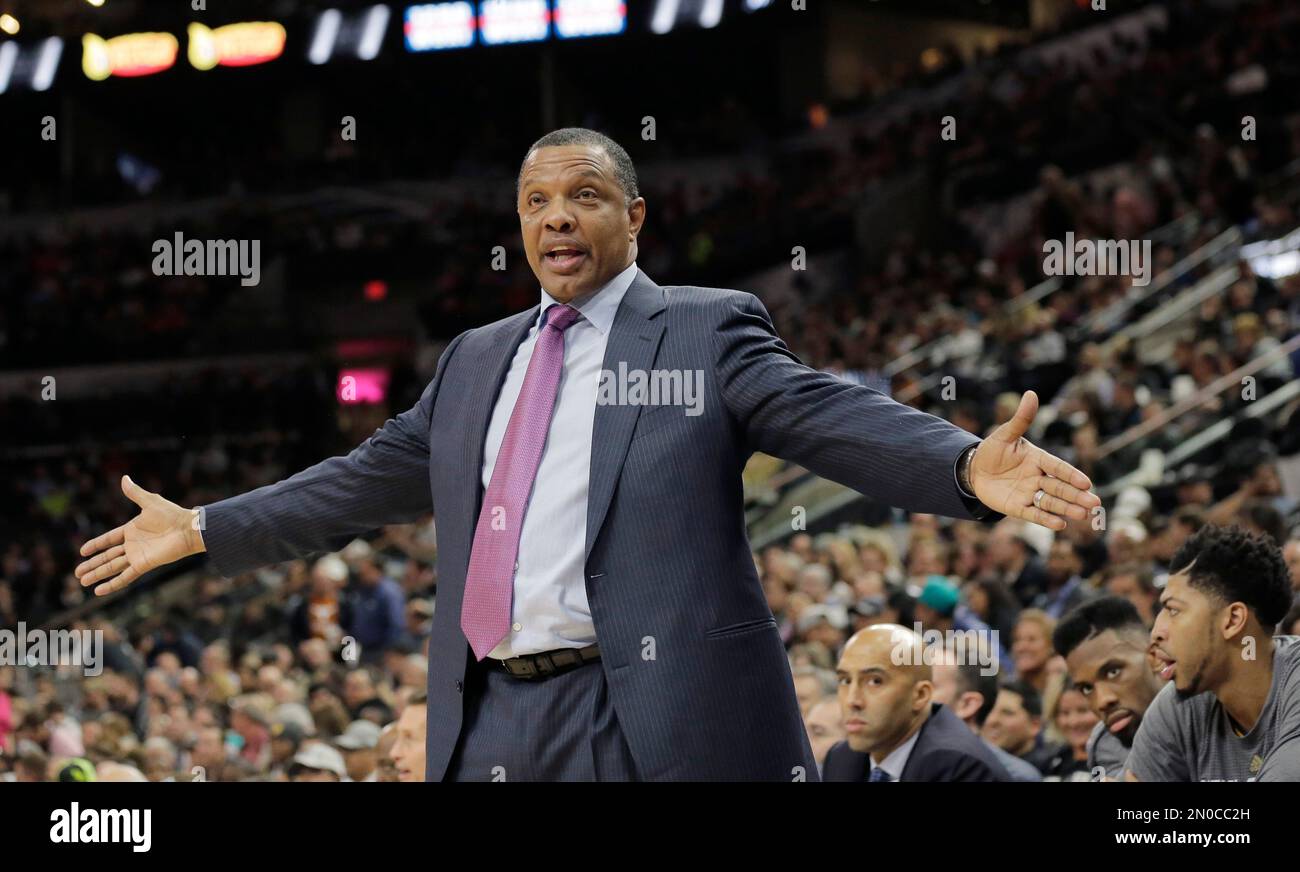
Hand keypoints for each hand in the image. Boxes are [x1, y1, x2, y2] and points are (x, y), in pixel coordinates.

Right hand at [74, 475, 205, 596]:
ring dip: (97, 574)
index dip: (95, 545)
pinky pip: (125, 577)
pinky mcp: (143, 565)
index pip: (108, 539)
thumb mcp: (150, 501)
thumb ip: (135, 493)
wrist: (188, 529)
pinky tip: (99, 591)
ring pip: (112, 567)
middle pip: (107, 557)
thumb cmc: (172, 514)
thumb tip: (124, 478)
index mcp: (132, 530)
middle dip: (92, 565)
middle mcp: (133, 545)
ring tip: (81, 581)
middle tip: (77, 573)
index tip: (82, 551)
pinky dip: (112, 584)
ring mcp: (137, 556)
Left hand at [970, 391, 1101, 530]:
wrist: (973, 470)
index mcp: (1038, 459)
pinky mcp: (1017, 507)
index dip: (1071, 475)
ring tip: (1084, 515)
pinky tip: (1060, 525)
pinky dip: (1046, 519)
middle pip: (1060, 488)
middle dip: (1077, 496)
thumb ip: (1020, 419)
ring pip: (1051, 502)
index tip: (1086, 483)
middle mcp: (1038, 478)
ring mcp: (1028, 494)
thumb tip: (1031, 394)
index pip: (1058, 468)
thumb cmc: (992, 451)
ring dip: (1067, 508)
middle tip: (1095, 504)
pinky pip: (1033, 514)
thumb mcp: (1005, 434)